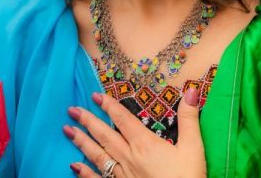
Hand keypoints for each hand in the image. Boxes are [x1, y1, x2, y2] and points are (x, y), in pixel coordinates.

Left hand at [65, 89, 206, 177]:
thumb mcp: (193, 147)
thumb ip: (189, 119)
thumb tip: (191, 91)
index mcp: (146, 145)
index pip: (124, 120)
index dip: (110, 106)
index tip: (95, 95)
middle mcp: (130, 158)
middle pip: (105, 136)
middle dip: (88, 121)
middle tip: (72, 110)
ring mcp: (123, 175)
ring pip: (98, 155)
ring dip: (81, 142)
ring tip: (67, 130)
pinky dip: (85, 173)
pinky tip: (73, 166)